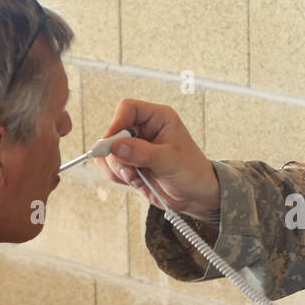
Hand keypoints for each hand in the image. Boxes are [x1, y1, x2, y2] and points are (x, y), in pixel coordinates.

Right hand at [92, 97, 220, 218]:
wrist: (196, 195)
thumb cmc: (193, 172)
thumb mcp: (171, 162)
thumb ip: (144, 153)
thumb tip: (117, 146)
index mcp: (158, 118)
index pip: (128, 108)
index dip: (117, 123)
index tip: (113, 144)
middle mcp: (144, 130)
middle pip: (113, 132)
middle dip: (116, 154)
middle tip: (129, 169)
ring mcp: (134, 148)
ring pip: (108, 152)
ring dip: (117, 168)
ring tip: (136, 177)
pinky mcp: (129, 164)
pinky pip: (109, 166)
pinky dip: (116, 176)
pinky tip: (135, 181)